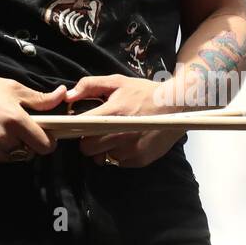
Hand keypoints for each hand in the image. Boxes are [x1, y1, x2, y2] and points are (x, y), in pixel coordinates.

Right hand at [0, 72, 67, 164]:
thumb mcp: (11, 88)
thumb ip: (39, 99)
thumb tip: (63, 95)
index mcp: (15, 121)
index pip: (45, 145)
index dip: (48, 141)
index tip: (45, 134)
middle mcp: (4, 140)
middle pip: (30, 153)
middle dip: (29, 143)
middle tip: (20, 129)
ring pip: (13, 158)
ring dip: (13, 148)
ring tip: (1, 130)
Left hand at [65, 74, 182, 167]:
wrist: (177, 106)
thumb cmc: (144, 92)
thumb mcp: (118, 82)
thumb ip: (90, 85)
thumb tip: (68, 95)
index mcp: (113, 112)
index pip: (81, 127)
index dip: (73, 128)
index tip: (73, 126)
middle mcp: (121, 133)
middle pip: (88, 148)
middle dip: (87, 141)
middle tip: (95, 131)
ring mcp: (131, 149)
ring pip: (102, 158)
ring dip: (103, 149)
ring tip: (113, 136)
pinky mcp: (140, 160)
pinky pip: (118, 162)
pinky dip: (118, 155)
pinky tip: (127, 142)